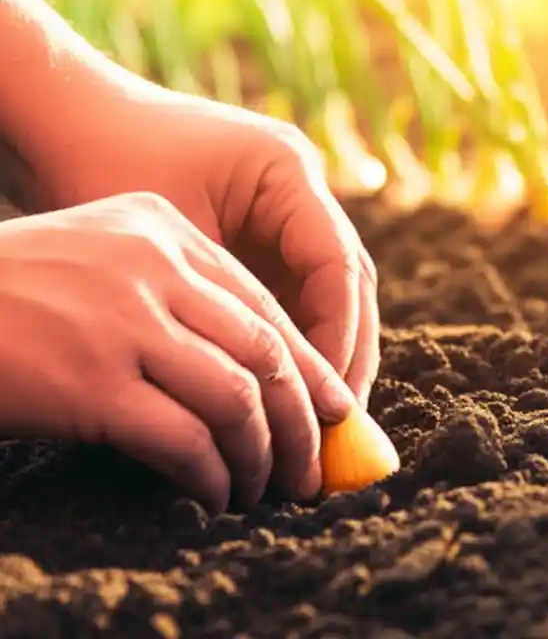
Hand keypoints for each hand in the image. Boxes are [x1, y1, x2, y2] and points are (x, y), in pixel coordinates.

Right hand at [0, 192, 357, 511]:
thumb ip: (174, 293)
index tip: (338, 410)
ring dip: (266, 455)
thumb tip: (258, 374)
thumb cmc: (10, 295)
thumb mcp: (97, 260)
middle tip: (315, 467)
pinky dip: (214, 475)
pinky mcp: (89, 380)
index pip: (265, 304)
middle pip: (265, 351)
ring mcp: (121, 320)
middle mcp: (151, 265)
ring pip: (238, 397)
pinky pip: (185, 439)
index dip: (313, 365)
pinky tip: (216, 495)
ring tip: (268, 490)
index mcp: (160, 228)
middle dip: (305, 419)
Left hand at [18, 87, 379, 401]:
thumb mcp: (162, 240)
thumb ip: (219, 305)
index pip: (337, 264)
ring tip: (320, 421)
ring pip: (331, 295)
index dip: (338, 333)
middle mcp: (301, 188)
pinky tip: (284, 394)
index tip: (324, 395)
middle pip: (349, 282)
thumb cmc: (98, 161)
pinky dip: (293, 344)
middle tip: (338, 424)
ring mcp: (286, 212)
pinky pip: (295, 296)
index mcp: (287, 169)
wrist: (62, 119)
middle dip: (346, 354)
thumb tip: (267, 390)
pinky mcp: (265, 235)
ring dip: (327, 354)